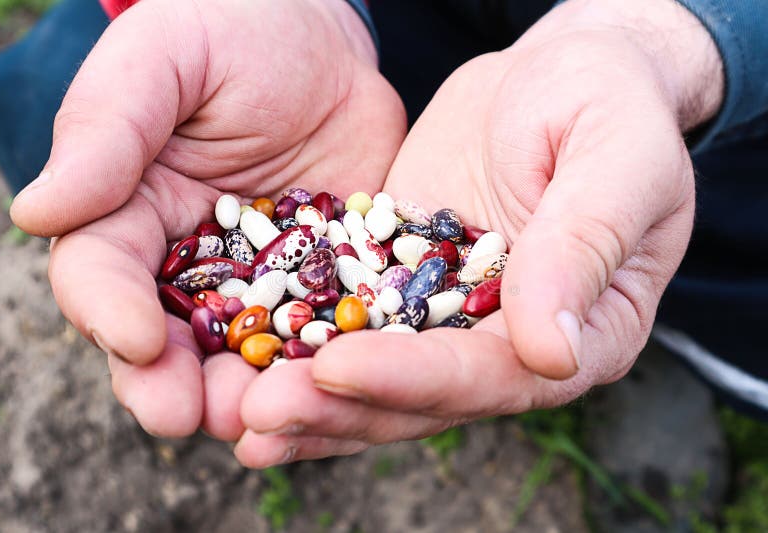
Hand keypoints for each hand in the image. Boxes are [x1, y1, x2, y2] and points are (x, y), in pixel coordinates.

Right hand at [10, 0, 405, 437]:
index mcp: (128, 214)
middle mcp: (186, 263)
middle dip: (168, 383)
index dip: (109, 312)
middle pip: (163, 340)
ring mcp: (258, 282)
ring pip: (240, 354)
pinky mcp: (322, 284)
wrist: (323, 42)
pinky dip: (322, 367)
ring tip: (260, 422)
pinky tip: (334, 391)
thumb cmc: (231, 31)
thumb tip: (38, 211)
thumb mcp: (165, 61)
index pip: (101, 275)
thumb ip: (106, 130)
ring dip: (245, 395)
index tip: (136, 339)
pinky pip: (319, 333)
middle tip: (185, 416)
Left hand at [233, 0, 723, 465]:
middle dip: (339, 405)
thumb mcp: (617, 159)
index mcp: (582, 331)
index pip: (489, 374)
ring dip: (308, 396)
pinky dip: (302, 341)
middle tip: (257, 412)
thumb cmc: (609, 105)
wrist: (560, 74)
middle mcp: (511, 343)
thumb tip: (552, 353)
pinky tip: (245, 356)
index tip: (337, 367)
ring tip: (235, 410)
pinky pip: (352, 320)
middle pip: (421, 395)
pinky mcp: (402, 281)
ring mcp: (451, 317)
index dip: (413, 378)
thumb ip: (582, 249)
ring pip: (377, 375)